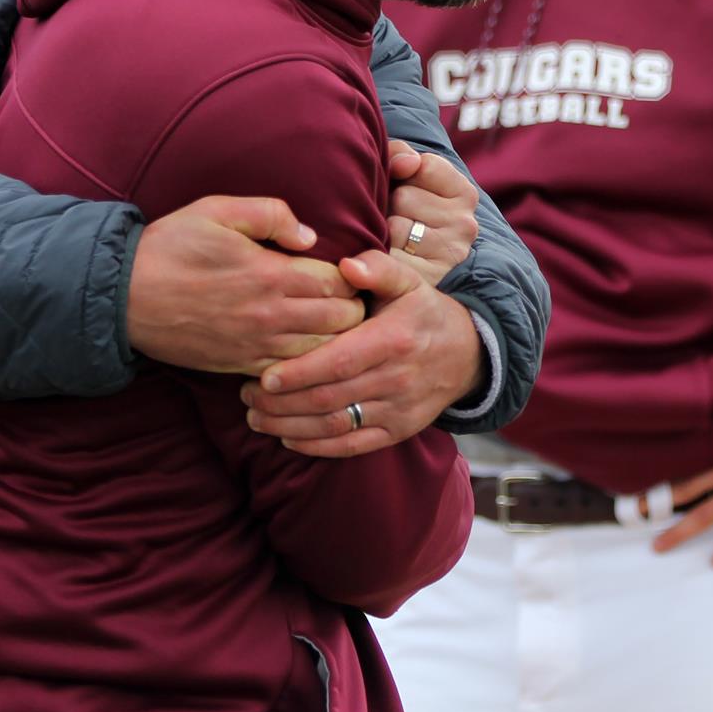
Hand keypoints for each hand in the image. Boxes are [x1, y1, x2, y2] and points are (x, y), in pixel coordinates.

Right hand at [126, 196, 364, 375]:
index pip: (341, 283)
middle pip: (343, 321)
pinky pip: (292, 372)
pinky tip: (302, 345)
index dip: (353, 276)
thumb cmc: (170, 246)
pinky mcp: (241, 366)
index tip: (348, 269)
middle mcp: (270, 315)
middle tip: (345, 295)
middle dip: (352, 307)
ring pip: (323, 352)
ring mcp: (257, 346)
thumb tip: (310, 236)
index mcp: (270, 273)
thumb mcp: (217, 210)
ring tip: (330, 321)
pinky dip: (306, 362)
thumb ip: (271, 213)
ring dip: (334, 337)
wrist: (123, 296)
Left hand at [242, 249, 484, 457]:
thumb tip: (346, 265)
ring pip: (336, 425)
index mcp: (393, 340)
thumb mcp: (407, 281)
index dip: (300, 372)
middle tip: (246, 395)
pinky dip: (317, 446)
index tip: (264, 376)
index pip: (340, 361)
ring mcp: (398, 410)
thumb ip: (376, 268)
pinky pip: (353, 446)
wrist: (467, 354)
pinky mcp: (398, 431)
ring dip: (290, 425)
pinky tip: (287, 437)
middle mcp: (396, 379)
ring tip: (255, 417)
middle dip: (282, 401)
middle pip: (330, 397)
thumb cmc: (422, 312)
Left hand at [384, 140, 480, 285]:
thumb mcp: (407, 179)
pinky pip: (388, 257)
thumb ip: (400, 154)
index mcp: (464, 194)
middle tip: (393, 218)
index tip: (400, 185)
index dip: (401, 173)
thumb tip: (407, 163)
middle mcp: (465, 225)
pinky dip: (378, 255)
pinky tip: (386, 257)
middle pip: (405, 197)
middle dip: (390, 205)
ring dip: (383, 231)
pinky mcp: (428, 279)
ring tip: (390, 238)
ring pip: (395, 227)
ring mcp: (450, 254)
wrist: (411, 286)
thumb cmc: (403, 215)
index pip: (423, 165)